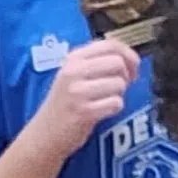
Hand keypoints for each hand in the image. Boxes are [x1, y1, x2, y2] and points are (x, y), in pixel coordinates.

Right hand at [24, 37, 140, 158]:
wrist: (45, 133)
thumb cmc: (64, 104)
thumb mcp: (73, 75)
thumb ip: (96, 62)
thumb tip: (129, 58)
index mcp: (73, 59)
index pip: (109, 44)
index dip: (128, 54)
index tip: (132, 66)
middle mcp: (74, 71)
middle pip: (117, 62)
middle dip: (126, 76)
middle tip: (120, 86)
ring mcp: (78, 91)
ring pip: (119, 83)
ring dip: (119, 94)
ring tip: (106, 99)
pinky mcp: (84, 111)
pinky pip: (116, 103)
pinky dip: (115, 108)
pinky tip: (103, 111)